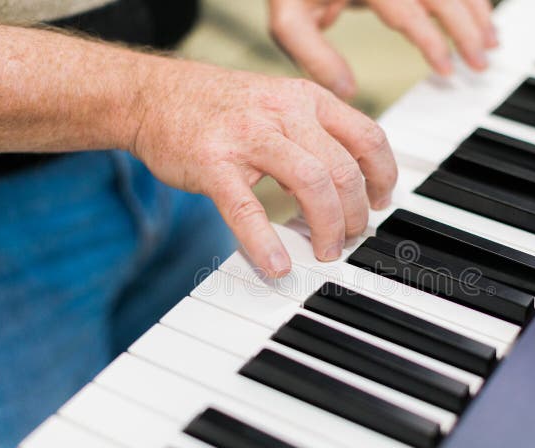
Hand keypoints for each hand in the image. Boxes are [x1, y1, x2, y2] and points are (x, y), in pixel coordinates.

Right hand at [131, 59, 396, 276]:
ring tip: (325, 252)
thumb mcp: (278, 104)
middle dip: (355, 214)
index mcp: (305, 99)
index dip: (382, 176)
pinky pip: (247, 209)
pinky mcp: (213, 164)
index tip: (381, 201)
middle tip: (350, 237)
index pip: (367, 137)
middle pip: (343, 169)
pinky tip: (278, 265)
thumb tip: (351, 182)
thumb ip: (315, 134)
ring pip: (311, 183)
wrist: (152, 96)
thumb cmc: (219, 109)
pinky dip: (266, 243)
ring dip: (327, 227)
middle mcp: (283, 113)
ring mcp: (247, 137)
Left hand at [268, 0, 497, 98]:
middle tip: (481, 64)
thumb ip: (314, 56)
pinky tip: (481, 14)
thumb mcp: (288, 20)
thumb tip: (348, 92)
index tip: (448, 71)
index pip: (408, 11)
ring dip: (475, 10)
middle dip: (467, 29)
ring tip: (490, 42)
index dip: (433, 42)